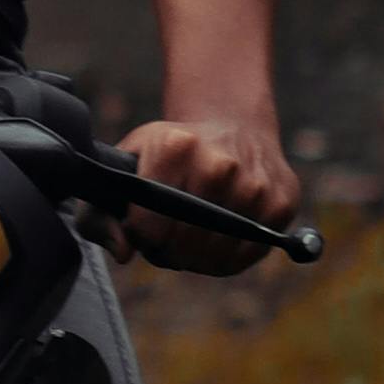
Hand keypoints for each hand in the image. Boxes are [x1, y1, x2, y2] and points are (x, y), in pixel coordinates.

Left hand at [114, 105, 302, 273]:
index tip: (142, 228)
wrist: (234, 125)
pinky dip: (227, 258)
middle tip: (167, 237)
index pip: (146, 227)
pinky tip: (218, 238)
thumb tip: (123, 253)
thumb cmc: (172, 152)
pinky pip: (246, 255)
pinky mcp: (281, 203)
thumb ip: (103, 213)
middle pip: (181, 245)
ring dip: (197, 258)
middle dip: (167, 250)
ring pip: (214, 256)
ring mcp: (254, 185)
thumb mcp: (131, 162)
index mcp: (174, 148)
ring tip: (191, 236)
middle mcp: (219, 165)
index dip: (140, 238)